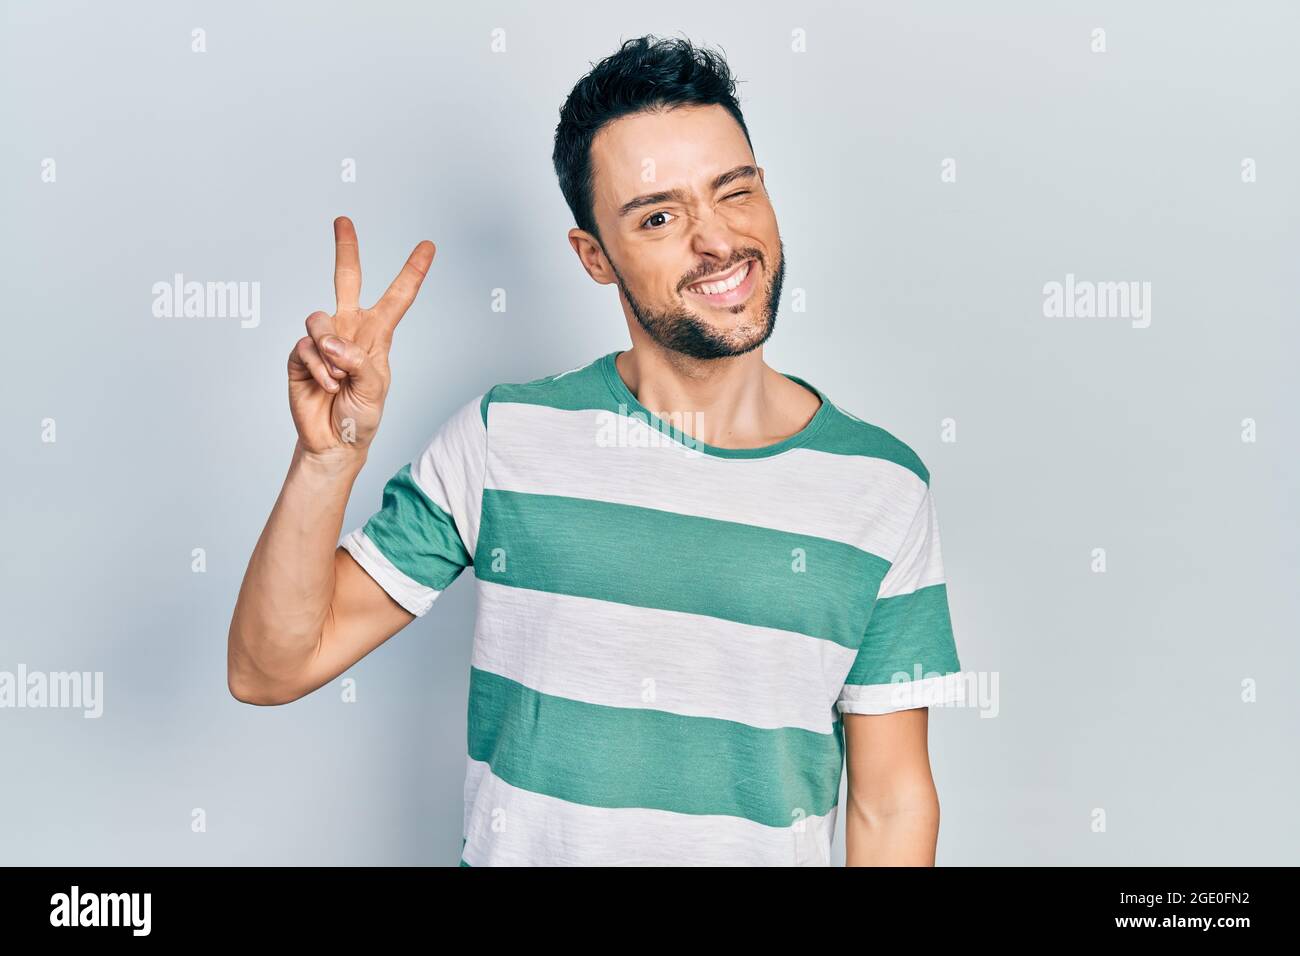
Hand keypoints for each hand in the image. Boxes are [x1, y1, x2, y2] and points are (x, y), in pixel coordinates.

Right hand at [287, 217, 434, 459]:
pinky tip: (325, 386)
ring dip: (330, 352)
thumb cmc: (363, 414)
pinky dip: (318, 369)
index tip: (428, 246)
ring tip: (338, 378)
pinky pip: (305, 346)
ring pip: (319, 319)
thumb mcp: (375, 388)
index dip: (412, 272)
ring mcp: (323, 340)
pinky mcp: (300, 354)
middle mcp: (349, 329)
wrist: (334, 440)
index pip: (398, 297)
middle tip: (343, 221)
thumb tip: (331, 341)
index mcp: (377, 334)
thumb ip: (358, 360)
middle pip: (346, 280)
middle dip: (345, 250)